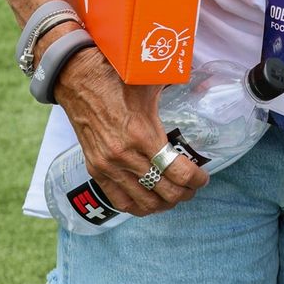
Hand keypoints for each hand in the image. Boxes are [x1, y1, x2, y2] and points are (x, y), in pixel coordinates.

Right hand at [48, 40, 208, 217]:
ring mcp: (108, 166)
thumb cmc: (116, 77)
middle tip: (192, 188)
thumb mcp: (151, 81)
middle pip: (163, 191)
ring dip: (163, 204)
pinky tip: (150, 203)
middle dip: (183, 193)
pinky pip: (118, 201)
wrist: (78, 79)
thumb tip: (206, 84)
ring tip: (174, 196)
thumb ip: (178, 85)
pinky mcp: (95, 169)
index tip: (203, 178)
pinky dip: (137, 206)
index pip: (176, 171)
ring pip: (142, 202)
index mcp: (142, 134)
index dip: (195, 179)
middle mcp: (124, 156)